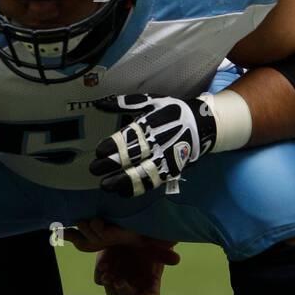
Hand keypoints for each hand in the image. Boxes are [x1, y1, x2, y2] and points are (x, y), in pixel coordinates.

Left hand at [63, 220, 179, 294]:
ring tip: (108, 275)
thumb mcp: (156, 244)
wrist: (125, 230)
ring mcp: (116, 282)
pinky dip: (101, 274)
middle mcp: (133, 287)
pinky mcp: (103, 274)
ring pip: (112, 292)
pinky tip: (104, 265)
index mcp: (149, 284)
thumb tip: (177, 259)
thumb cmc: (146, 239)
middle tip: (120, 281)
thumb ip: (164, 253)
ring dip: (110, 285)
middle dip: (124, 290)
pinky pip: (100, 280)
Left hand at [89, 93, 216, 196]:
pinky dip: (138, 188)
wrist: (200, 124)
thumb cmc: (169, 111)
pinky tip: (122, 192)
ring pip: (143, 172)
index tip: (99, 152)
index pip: (130, 136)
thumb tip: (98, 104)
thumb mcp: (149, 101)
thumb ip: (124, 104)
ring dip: (123, 181)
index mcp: (151, 123)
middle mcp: (158, 142)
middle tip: (94, 169)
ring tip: (105, 186)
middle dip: (112, 164)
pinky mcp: (172, 170)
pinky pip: (154, 182)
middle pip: (133, 156)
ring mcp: (166, 158)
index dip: (114, 145)